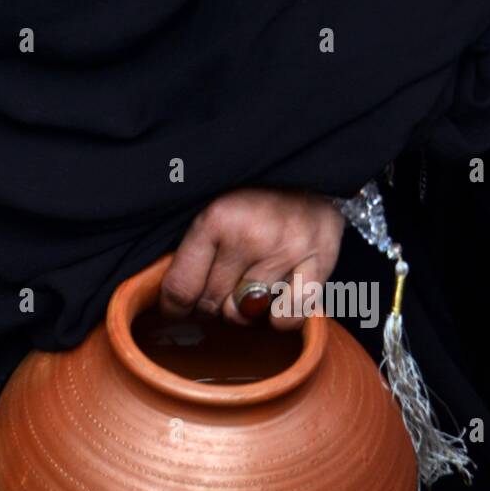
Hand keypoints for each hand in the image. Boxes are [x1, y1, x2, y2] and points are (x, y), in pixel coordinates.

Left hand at [159, 187, 344, 329]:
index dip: (174, 307)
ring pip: (245, 314)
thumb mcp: (210, 214)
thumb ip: (189, 255)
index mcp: (215, 219)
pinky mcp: (319, 263)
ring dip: (243, 308)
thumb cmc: (250, 202)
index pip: (179, 290)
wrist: (309, 172)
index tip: (178, 308)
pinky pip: (287, 318)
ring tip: (249, 283)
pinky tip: (276, 298)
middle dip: (210, 304)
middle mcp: (251, 235)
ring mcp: (287, 251)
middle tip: (220, 286)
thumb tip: (170, 305)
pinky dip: (279, 317)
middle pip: (211, 305)